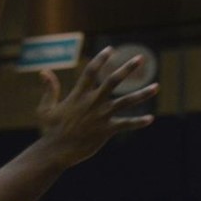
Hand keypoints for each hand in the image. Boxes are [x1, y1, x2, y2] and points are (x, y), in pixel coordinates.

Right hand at [35, 47, 157, 167]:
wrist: (56, 151)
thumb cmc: (50, 130)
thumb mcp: (45, 107)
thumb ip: (49, 89)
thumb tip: (44, 71)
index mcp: (78, 95)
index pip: (91, 72)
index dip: (100, 59)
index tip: (110, 49)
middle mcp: (92, 102)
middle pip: (112, 81)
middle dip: (127, 69)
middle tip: (139, 58)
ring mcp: (101, 116)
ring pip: (125, 101)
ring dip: (142, 94)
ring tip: (156, 87)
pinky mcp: (106, 130)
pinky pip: (125, 124)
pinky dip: (138, 122)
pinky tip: (150, 119)